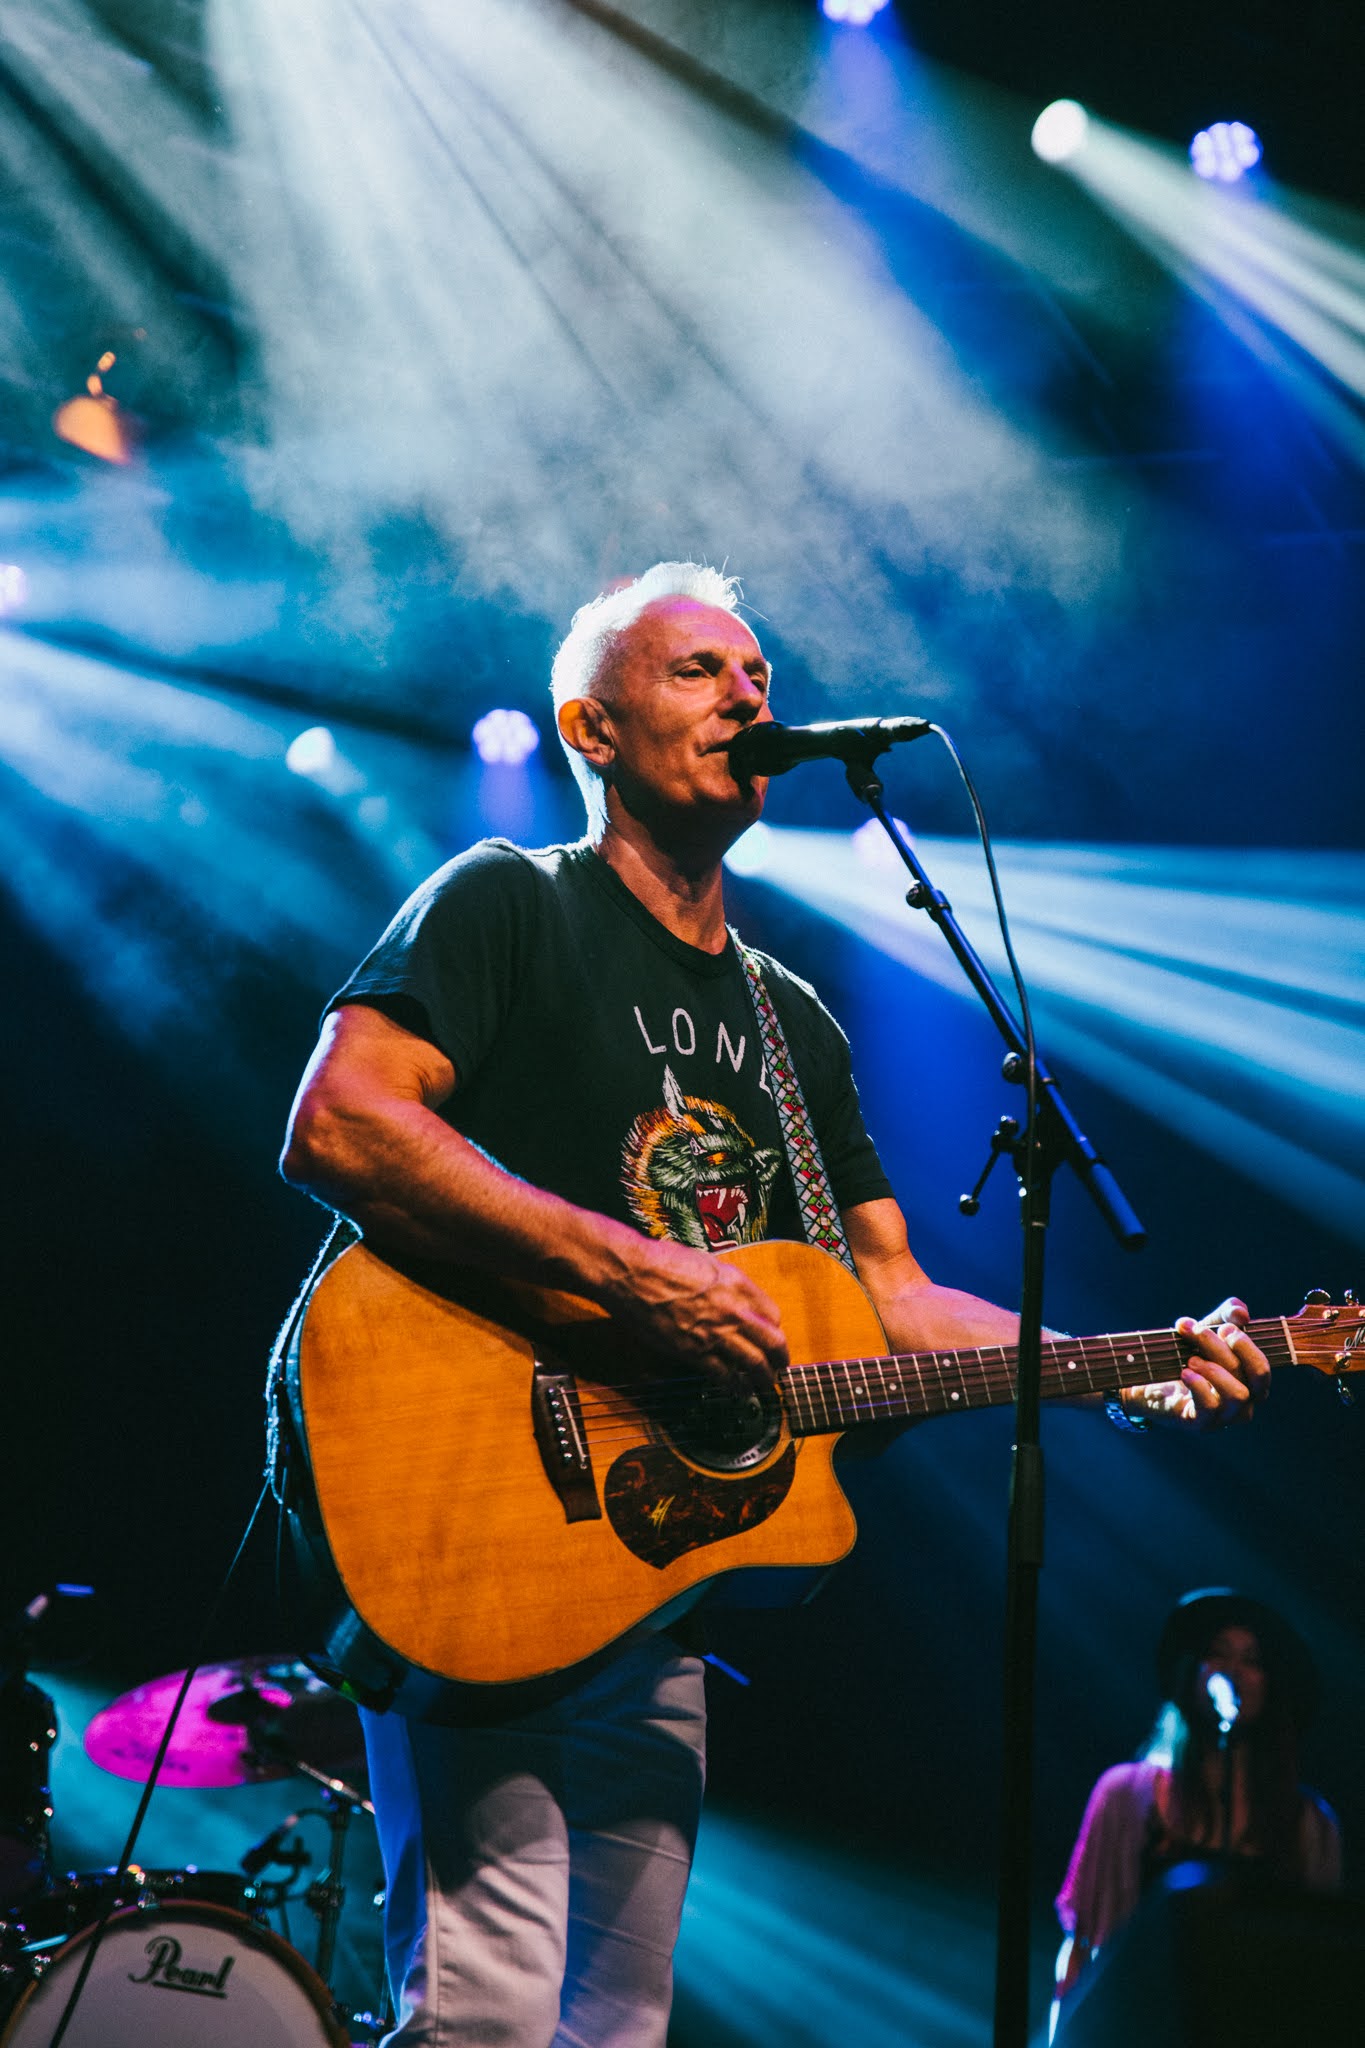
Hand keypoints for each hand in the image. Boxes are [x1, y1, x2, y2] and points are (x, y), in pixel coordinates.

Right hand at [607, 1236, 787, 1394]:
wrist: (632, 1274)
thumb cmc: (662, 1261)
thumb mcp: (705, 1262)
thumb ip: (726, 1282)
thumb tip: (735, 1295)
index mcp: (737, 1284)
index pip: (772, 1313)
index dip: (774, 1328)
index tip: (770, 1335)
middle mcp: (733, 1310)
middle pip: (772, 1341)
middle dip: (780, 1357)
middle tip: (780, 1366)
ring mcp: (715, 1333)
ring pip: (754, 1363)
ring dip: (763, 1377)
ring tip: (764, 1384)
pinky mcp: (694, 1351)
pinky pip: (725, 1375)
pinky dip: (736, 1386)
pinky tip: (739, 1390)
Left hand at [1130, 1297, 1269, 1429]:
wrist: (1149, 1378)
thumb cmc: (1187, 1354)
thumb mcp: (1208, 1329)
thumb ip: (1226, 1315)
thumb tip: (1241, 1312)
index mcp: (1251, 1383)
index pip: (1263, 1368)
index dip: (1247, 1346)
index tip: (1223, 1327)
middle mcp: (1244, 1403)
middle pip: (1252, 1378)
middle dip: (1227, 1350)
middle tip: (1199, 1332)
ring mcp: (1224, 1417)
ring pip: (1238, 1395)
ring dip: (1213, 1369)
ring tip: (1189, 1358)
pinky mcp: (1201, 1424)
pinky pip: (1210, 1407)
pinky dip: (1198, 1385)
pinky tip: (1184, 1372)